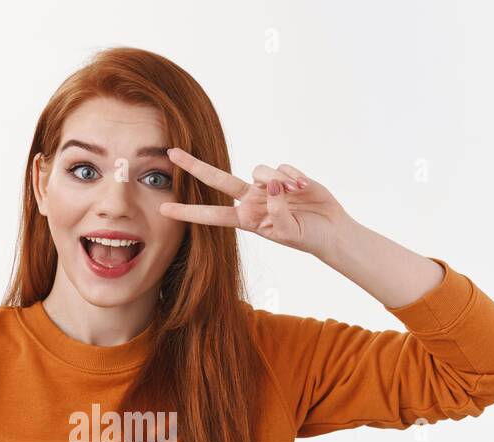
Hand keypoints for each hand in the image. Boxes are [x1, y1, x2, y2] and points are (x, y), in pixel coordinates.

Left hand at [159, 147, 352, 260]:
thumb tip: (272, 183)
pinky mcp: (284, 175)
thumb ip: (276, 209)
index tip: (163, 209)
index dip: (188, 212)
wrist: (329, 229)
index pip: (212, 215)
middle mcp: (251, 200)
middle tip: (172, 153)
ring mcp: (267, 186)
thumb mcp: (286, 231)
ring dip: (276, 179)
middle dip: (195, 166)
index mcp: (246, 219)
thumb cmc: (305, 236)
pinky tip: (304, 187)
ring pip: (259, 170)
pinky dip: (293, 176)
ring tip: (296, 192)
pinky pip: (282, 167)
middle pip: (218, 179)